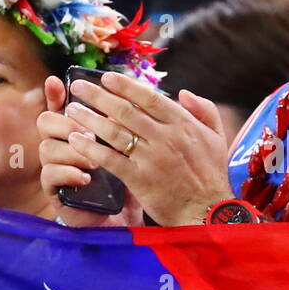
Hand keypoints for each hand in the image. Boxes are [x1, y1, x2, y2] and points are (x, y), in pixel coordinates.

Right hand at [35, 78, 117, 226]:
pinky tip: (85, 177)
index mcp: (76, 132)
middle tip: (88, 132)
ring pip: (47, 148)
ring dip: (72, 151)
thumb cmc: (126, 180)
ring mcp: (55, 168)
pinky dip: (68, 174)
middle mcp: (61, 147)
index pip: (60, 107)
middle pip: (46, 122)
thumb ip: (122, 127)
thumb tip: (125, 100)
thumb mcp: (128, 150)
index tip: (57, 81)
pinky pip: (50, 176)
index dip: (55, 94)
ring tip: (94, 162)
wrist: (125, 218)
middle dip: (66, 123)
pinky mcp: (55, 192)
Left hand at [37, 74, 234, 227]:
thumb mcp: (217, 137)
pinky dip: (91, 148)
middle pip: (125, 110)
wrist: (206, 212)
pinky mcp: (139, 178)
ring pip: (114, 132)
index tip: (106, 77)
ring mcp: (151, 158)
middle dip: (98, 96)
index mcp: (183, 124)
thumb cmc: (211, 175)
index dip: (125, 86)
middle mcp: (166, 137)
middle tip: (79, 86)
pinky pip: (110, 159)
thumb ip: (204, 109)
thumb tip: (183, 92)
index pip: (149, 97)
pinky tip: (76, 140)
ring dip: (89, 118)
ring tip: (71, 110)